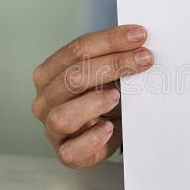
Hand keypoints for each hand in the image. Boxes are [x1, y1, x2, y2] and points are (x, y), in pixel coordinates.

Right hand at [31, 25, 152, 168]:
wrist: (105, 131)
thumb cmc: (102, 98)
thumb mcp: (105, 74)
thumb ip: (114, 57)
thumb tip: (139, 40)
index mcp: (49, 73)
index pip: (77, 50)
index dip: (110, 40)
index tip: (139, 36)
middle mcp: (45, 100)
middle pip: (73, 77)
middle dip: (113, 65)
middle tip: (144, 59)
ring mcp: (51, 128)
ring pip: (63, 116)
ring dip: (94, 103)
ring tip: (118, 96)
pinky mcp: (65, 153)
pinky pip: (71, 151)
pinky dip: (91, 140)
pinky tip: (108, 128)